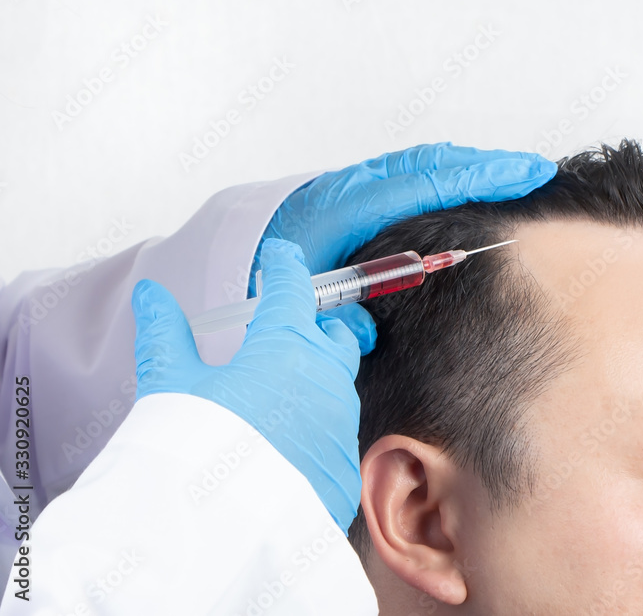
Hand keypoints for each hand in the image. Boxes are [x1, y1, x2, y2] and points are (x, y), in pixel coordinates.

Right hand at [132, 238, 372, 533]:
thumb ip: (165, 333)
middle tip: (287, 330)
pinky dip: (316, 427)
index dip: (285, 267)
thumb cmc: (191, 448)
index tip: (280, 259)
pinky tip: (287, 441)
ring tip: (278, 393)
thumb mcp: (168, 383)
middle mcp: (325, 377)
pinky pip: (337, 432)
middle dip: (316, 326)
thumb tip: (152, 295)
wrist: (215, 529)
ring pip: (339, 385)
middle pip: (334, 335)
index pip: (293, 288)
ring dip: (316, 381)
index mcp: (285, 344)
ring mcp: (342, 421)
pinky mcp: (344, 463)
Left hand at [249, 142, 555, 294]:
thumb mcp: (295, 306)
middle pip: (429, 163)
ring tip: (516, 176)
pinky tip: (475, 188)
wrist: (234, 267)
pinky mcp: (358, 197)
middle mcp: (348, 189)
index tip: (524, 176)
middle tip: (536, 171)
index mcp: (339, 211)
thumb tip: (364, 327)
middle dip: (486, 165)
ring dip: (471, 169)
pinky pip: (411, 177)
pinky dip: (449, 177)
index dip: (477, 178)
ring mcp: (353, 189)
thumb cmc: (269, 290)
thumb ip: (330, 317)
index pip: (422, 182)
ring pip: (422, 166)